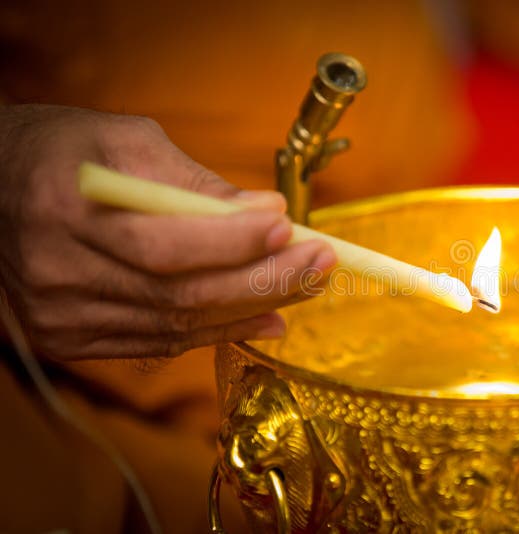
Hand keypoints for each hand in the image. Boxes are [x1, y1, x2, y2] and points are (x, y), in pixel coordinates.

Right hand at [0, 104, 335, 360]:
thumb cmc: (66, 151)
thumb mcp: (128, 140)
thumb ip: (194, 183)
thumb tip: (266, 215)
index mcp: (63, 209)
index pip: (163, 244)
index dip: (233, 243)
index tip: (289, 226)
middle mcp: (55, 272)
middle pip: (179, 296)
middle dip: (264, 281)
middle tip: (321, 262)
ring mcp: (60, 314)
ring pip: (176, 326)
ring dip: (252, 310)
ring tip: (307, 288)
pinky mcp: (69, 336)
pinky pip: (159, 343)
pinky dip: (218, 332)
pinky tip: (266, 319)